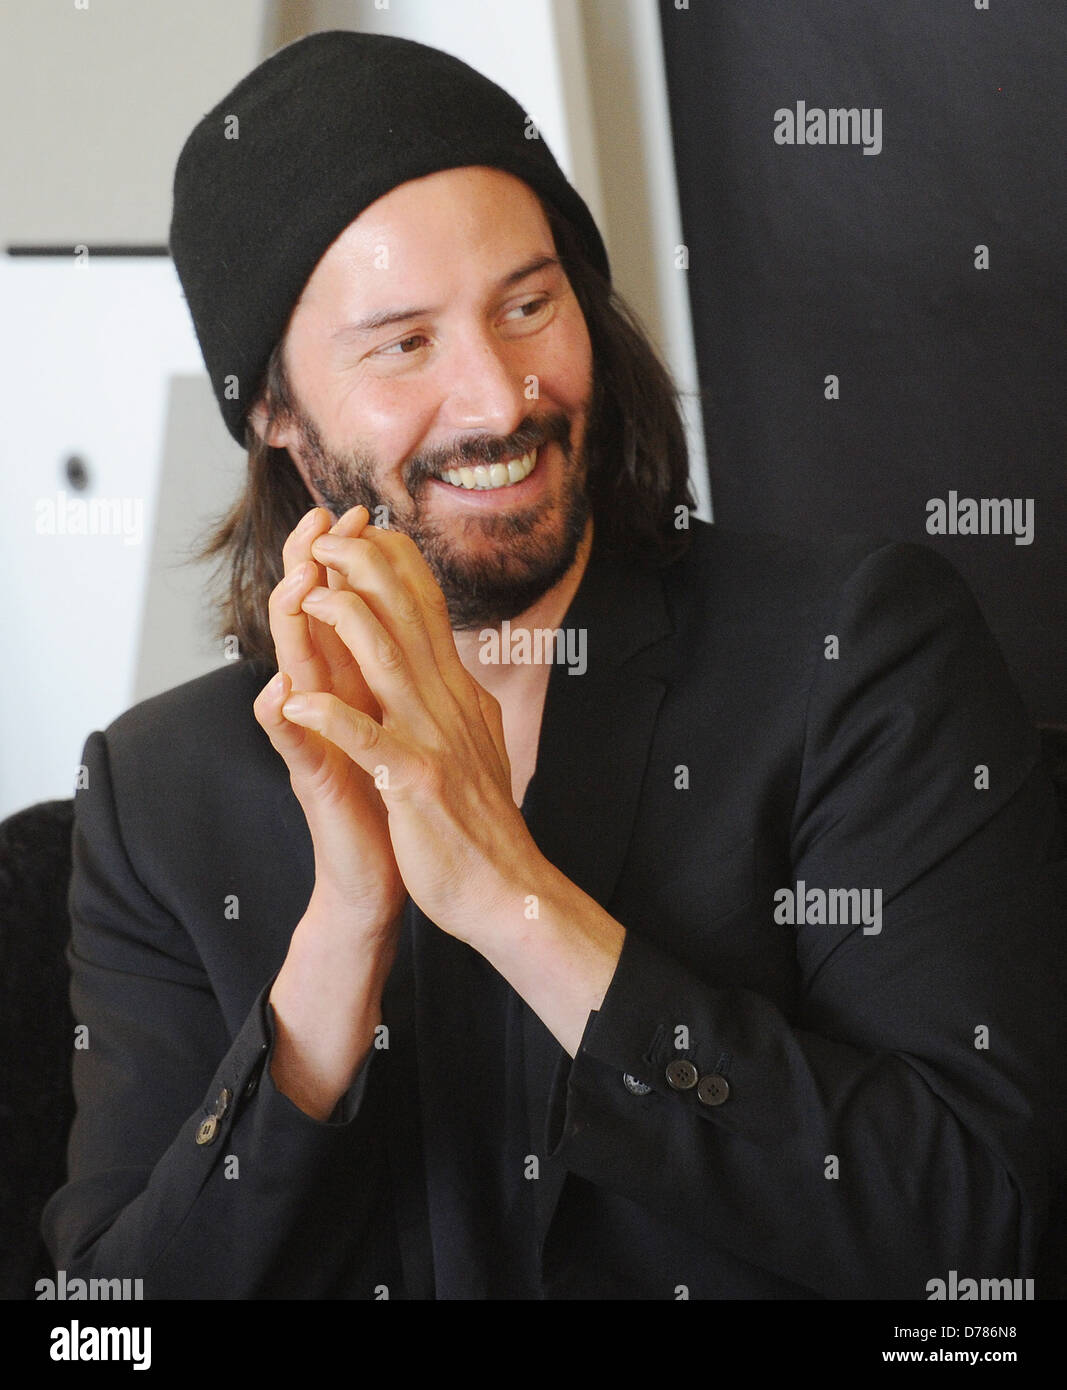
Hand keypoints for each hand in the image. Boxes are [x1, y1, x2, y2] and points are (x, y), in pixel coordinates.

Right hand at [253, 505, 405, 931]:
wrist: (382, 874)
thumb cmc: (393, 801)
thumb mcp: (404, 725)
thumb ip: (396, 680)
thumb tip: (413, 633)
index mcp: (357, 686)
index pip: (347, 609)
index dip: (353, 562)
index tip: (365, 514)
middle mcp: (329, 704)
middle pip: (310, 623)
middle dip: (311, 570)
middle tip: (317, 521)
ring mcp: (317, 740)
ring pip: (295, 672)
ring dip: (292, 629)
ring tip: (297, 584)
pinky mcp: (316, 782)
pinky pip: (296, 746)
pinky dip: (288, 720)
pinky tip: (280, 694)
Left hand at [280, 524, 543, 939]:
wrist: (505, 889)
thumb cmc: (479, 821)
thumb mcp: (475, 741)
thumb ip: (458, 700)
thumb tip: (453, 666)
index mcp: (455, 693)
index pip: (427, 609)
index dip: (391, 563)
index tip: (359, 528)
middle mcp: (448, 704)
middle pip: (407, 616)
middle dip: (363, 567)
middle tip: (324, 534)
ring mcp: (432, 742)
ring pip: (388, 662)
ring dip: (347, 621)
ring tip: (308, 593)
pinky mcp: (413, 786)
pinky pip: (369, 743)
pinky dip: (335, 718)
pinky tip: (299, 700)